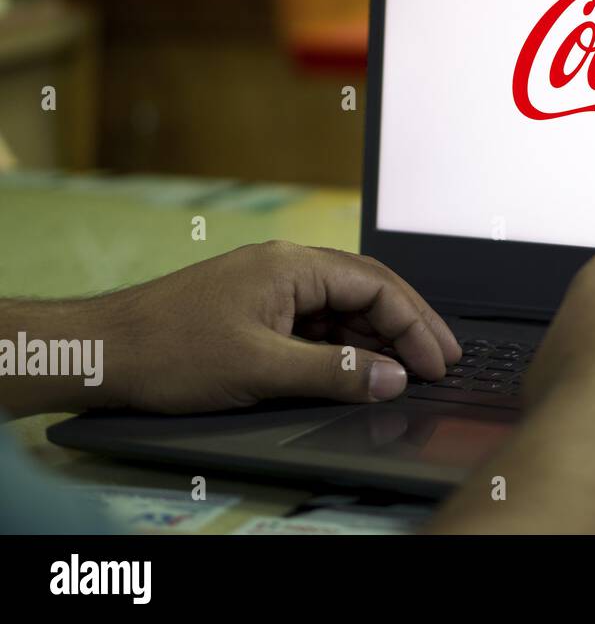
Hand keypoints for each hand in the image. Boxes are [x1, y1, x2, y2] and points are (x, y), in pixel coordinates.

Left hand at [93, 241, 459, 413]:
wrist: (102, 350)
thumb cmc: (170, 351)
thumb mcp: (261, 369)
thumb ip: (334, 375)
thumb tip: (392, 379)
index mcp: (293, 266)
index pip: (376, 287)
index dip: (414, 326)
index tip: (436, 362)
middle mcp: (286, 267)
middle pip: (367, 290)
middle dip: (408, 326)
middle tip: (443, 360)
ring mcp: (270, 287)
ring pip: (343, 308)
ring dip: (377, 338)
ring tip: (410, 369)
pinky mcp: (255, 309)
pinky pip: (316, 323)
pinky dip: (344, 346)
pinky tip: (359, 369)